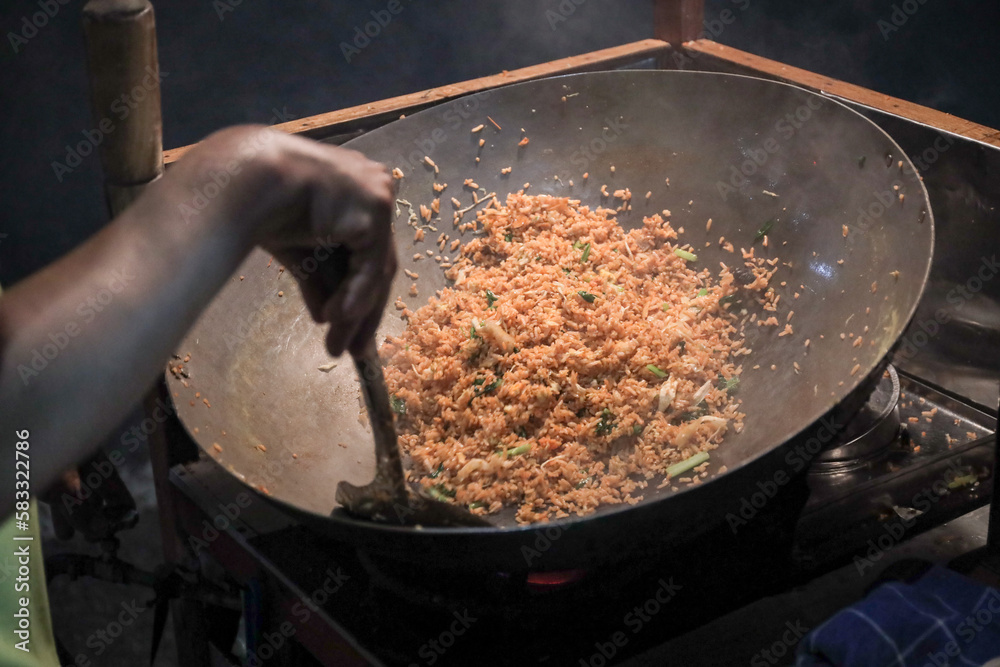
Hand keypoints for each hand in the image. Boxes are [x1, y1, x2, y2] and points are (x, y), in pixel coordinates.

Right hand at [167, 126, 396, 355]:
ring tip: (338, 346)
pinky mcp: (376, 209)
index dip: (355, 292)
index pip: (363, 251)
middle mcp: (374, 188)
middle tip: (352, 348)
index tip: (342, 325)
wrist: (245, 181)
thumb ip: (319, 279)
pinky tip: (337, 319)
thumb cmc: (260, 206)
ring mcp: (378, 196)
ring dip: (354, 313)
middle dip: (361, 312)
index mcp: (355, 191)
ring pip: (374, 269)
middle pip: (374, 263)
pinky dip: (356, 296)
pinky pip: (370, 265)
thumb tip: (326, 317)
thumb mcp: (298, 250)